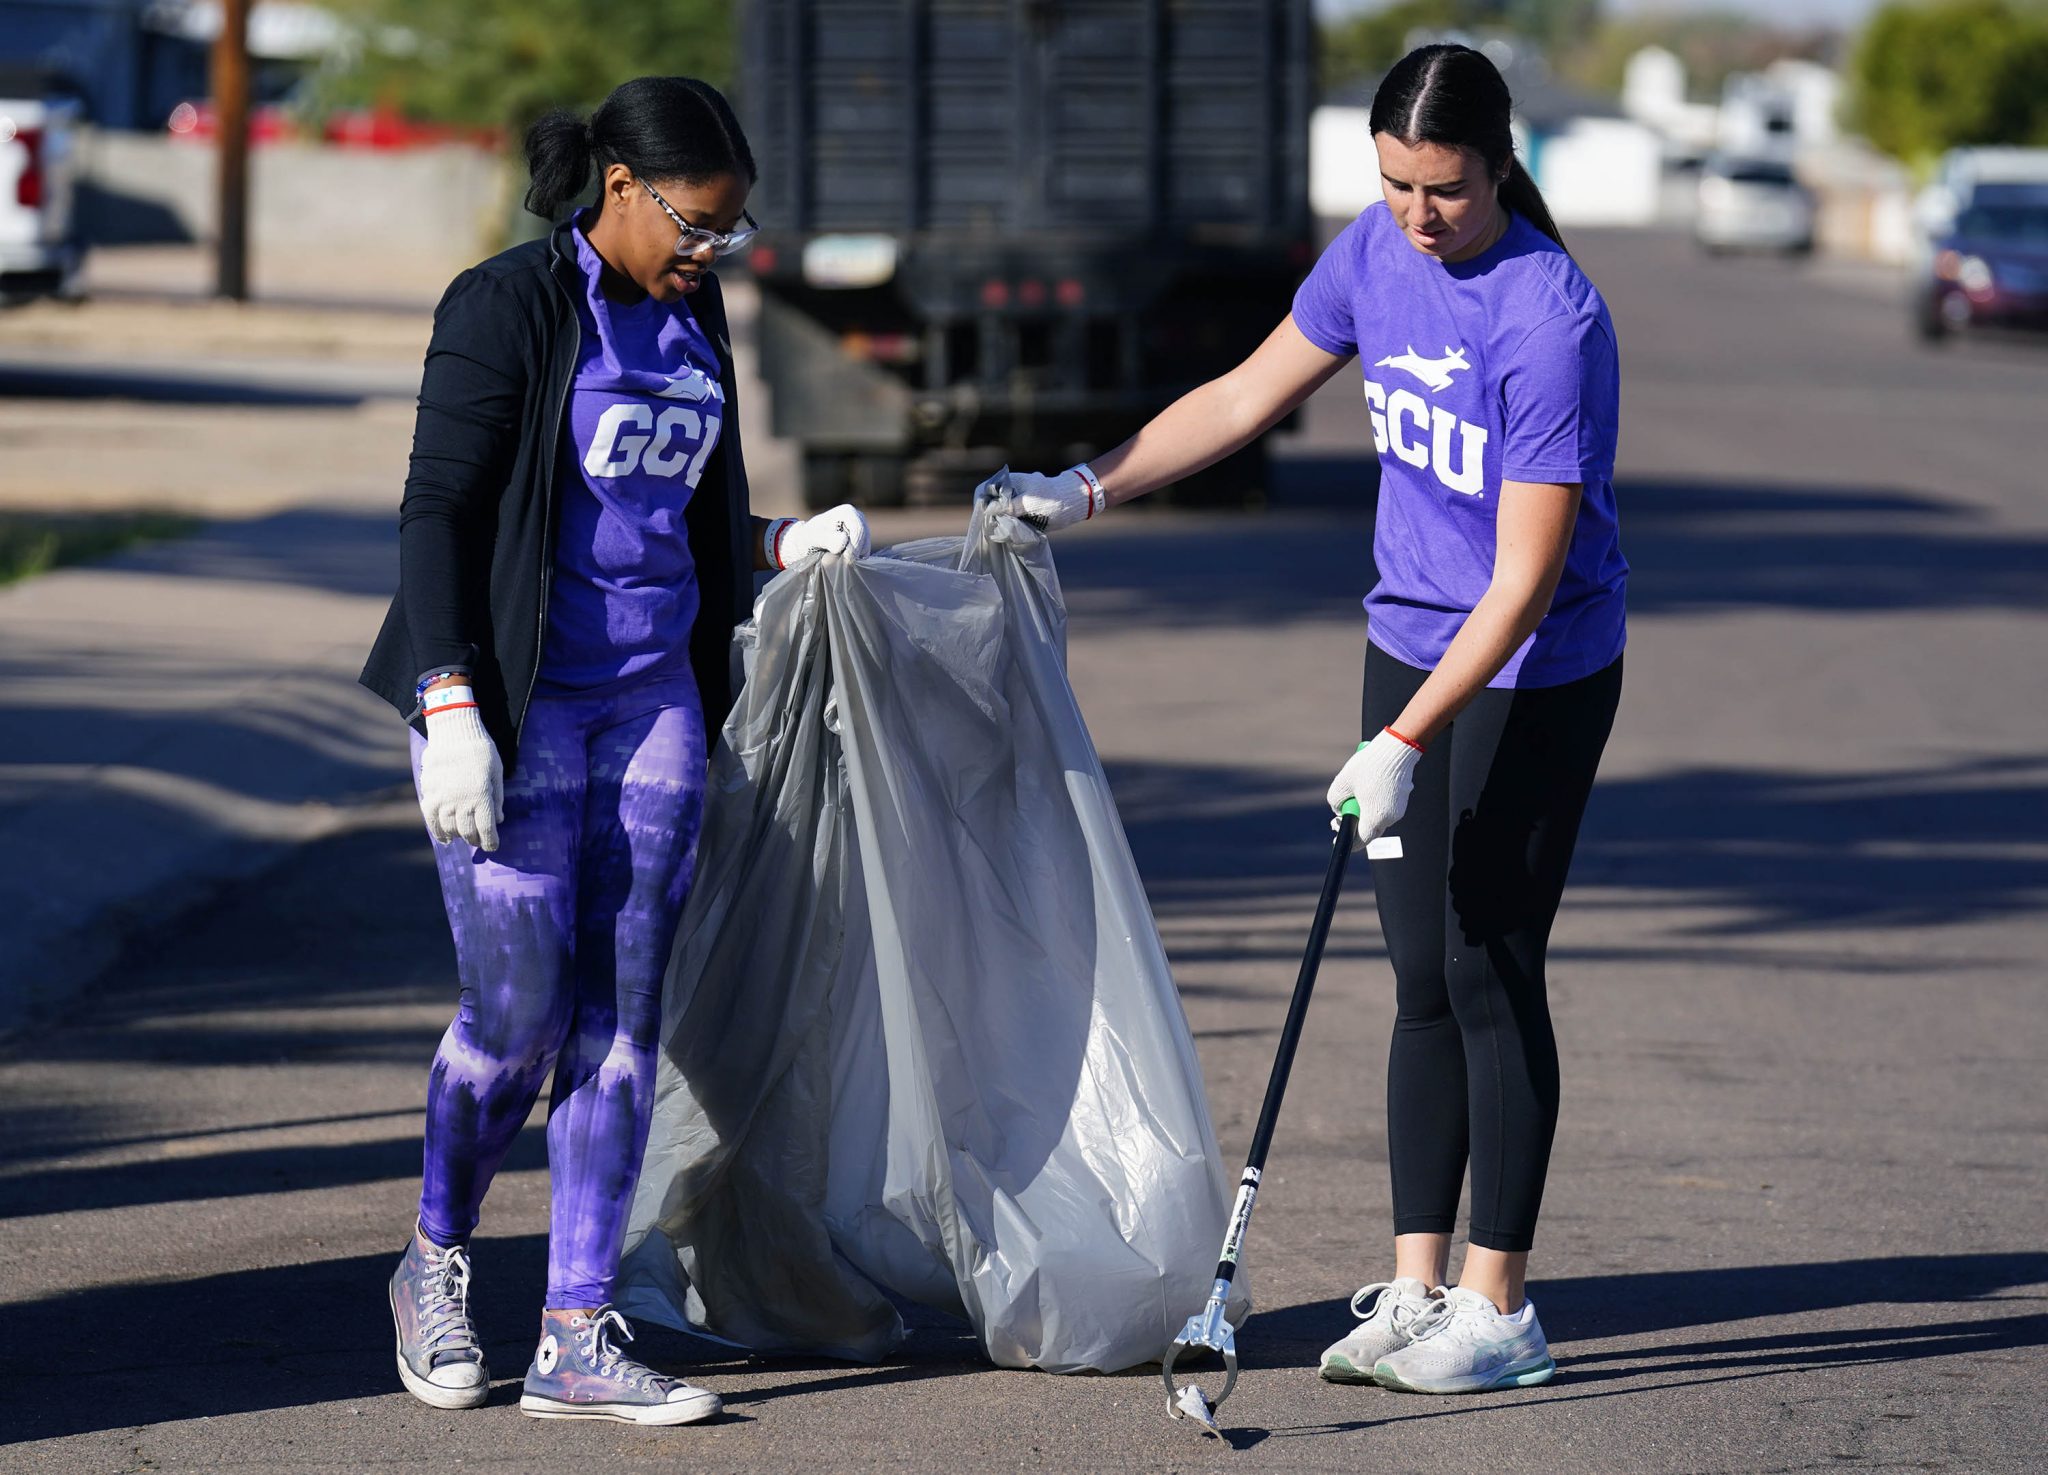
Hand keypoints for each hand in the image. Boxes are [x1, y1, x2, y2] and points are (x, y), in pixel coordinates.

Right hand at [418, 687, 502, 850]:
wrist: (455, 733)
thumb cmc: (482, 752)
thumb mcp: (497, 774)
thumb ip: (498, 799)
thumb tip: (499, 821)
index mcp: (481, 797)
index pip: (486, 829)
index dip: (490, 842)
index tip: (493, 846)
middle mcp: (461, 801)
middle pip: (467, 831)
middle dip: (475, 839)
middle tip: (478, 841)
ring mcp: (443, 798)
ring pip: (449, 828)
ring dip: (457, 835)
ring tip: (462, 837)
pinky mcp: (429, 793)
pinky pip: (430, 818)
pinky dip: (437, 831)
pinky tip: (444, 838)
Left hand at [769, 504, 872, 567]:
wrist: (806, 542)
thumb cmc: (808, 537)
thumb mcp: (813, 537)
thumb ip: (827, 539)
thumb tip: (844, 540)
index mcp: (847, 512)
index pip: (859, 530)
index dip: (854, 546)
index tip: (845, 559)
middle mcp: (857, 517)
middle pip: (864, 539)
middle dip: (855, 553)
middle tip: (840, 561)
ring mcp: (860, 528)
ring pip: (865, 547)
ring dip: (854, 556)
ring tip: (838, 558)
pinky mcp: (861, 539)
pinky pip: (863, 552)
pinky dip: (855, 558)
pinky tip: (842, 558)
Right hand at [973, 463, 1105, 532]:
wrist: (1074, 503)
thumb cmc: (1052, 498)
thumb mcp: (1029, 502)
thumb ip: (1009, 506)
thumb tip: (990, 510)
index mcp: (1010, 482)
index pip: (986, 488)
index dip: (982, 502)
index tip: (983, 516)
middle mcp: (1011, 491)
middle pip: (991, 502)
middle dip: (990, 515)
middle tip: (992, 527)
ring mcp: (1017, 502)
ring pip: (1001, 512)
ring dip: (1000, 522)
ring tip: (1001, 532)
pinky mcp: (1024, 512)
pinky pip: (1011, 519)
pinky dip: (1009, 526)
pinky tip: (1010, 533)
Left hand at [1326, 728, 1424, 848]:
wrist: (1396, 749)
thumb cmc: (1369, 766)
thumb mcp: (1342, 783)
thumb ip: (1335, 802)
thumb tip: (1339, 809)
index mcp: (1375, 818)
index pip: (1361, 840)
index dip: (1348, 841)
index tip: (1338, 837)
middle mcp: (1391, 817)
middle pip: (1369, 828)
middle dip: (1355, 821)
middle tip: (1342, 811)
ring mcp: (1399, 808)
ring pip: (1378, 816)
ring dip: (1365, 809)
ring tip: (1354, 793)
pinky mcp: (1403, 798)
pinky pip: (1386, 806)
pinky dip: (1375, 801)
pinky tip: (1368, 786)